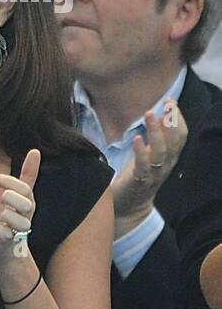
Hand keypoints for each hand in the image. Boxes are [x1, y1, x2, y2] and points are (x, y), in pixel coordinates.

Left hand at [0, 148, 40, 269]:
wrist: (8, 255)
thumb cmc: (14, 222)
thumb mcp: (20, 197)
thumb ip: (27, 176)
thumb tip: (36, 151)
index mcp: (27, 204)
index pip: (25, 189)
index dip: (10, 181)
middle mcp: (26, 217)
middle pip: (27, 204)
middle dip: (12, 197)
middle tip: (0, 197)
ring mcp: (19, 232)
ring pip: (19, 221)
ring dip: (7, 215)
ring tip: (0, 216)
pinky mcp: (10, 244)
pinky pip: (5, 235)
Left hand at [109, 101, 186, 236]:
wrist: (129, 206)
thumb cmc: (137, 176)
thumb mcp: (148, 154)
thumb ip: (154, 137)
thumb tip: (159, 115)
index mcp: (169, 157)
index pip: (180, 136)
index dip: (178, 119)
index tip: (171, 102)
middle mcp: (165, 165)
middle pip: (173, 142)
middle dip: (171, 121)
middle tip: (167, 104)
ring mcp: (153, 174)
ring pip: (160, 152)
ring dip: (155, 132)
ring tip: (149, 114)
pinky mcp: (139, 181)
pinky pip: (142, 166)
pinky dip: (140, 151)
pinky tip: (136, 138)